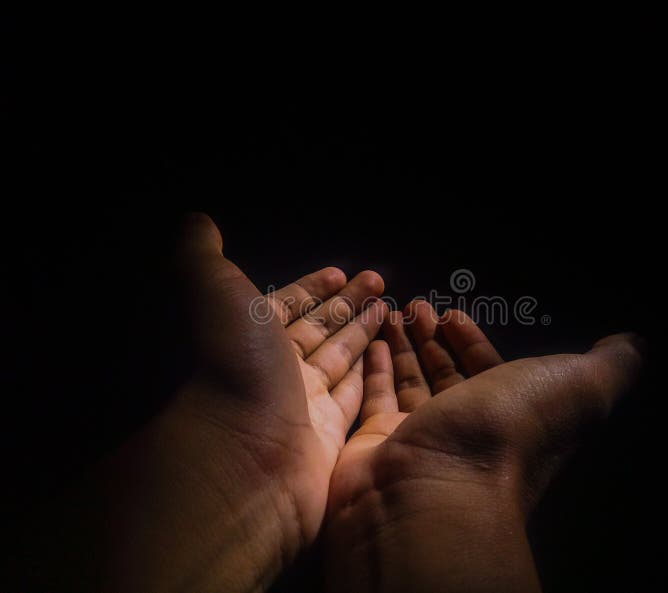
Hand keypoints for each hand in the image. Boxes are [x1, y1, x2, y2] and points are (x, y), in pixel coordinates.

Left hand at [25, 214, 386, 592]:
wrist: (247, 455)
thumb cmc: (236, 365)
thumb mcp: (215, 293)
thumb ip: (203, 255)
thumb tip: (196, 221)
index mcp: (250, 337)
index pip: (288, 305)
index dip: (313, 287)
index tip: (341, 272)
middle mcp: (277, 370)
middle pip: (320, 328)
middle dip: (348, 303)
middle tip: (379, 280)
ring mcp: (306, 403)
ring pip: (340, 358)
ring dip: (363, 331)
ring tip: (390, 306)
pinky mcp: (332, 433)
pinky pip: (355, 394)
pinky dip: (370, 371)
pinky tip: (388, 351)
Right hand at [325, 301, 643, 592]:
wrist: (437, 487)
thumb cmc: (510, 430)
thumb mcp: (580, 389)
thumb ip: (610, 365)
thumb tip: (633, 343)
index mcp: (511, 415)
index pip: (490, 371)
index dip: (474, 342)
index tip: (454, 312)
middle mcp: (466, 428)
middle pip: (447, 376)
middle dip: (434, 338)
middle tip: (416, 304)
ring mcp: (419, 437)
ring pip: (410, 383)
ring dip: (403, 345)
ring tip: (392, 309)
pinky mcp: (377, 440)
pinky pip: (375, 395)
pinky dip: (374, 366)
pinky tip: (371, 338)